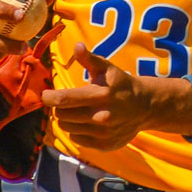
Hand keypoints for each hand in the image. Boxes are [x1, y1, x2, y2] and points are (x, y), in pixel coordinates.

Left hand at [41, 44, 185, 150]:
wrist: (145, 107)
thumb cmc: (121, 84)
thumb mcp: (107, 68)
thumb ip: (89, 59)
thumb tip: (77, 45)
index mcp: (100, 95)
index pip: (63, 100)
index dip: (49, 97)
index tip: (46, 95)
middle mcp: (101, 116)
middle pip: (62, 115)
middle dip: (60, 107)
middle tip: (67, 101)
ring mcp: (103, 133)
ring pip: (67, 128)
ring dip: (67, 119)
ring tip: (78, 111)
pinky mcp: (104, 145)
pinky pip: (77, 139)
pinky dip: (77, 131)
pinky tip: (86, 122)